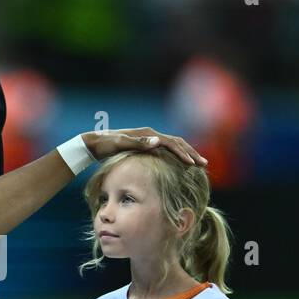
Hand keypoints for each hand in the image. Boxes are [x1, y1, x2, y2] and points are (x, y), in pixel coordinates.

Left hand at [82, 126, 206, 165]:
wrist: (94, 143)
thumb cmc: (106, 145)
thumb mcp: (120, 144)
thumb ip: (138, 143)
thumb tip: (158, 141)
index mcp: (148, 134)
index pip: (172, 143)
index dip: (183, 153)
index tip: (193, 164)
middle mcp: (151, 134)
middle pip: (177, 142)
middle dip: (191, 153)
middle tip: (204, 164)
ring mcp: (149, 138)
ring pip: (174, 145)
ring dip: (187, 153)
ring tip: (198, 164)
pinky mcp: (146, 144)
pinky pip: (166, 149)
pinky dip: (177, 155)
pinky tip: (181, 164)